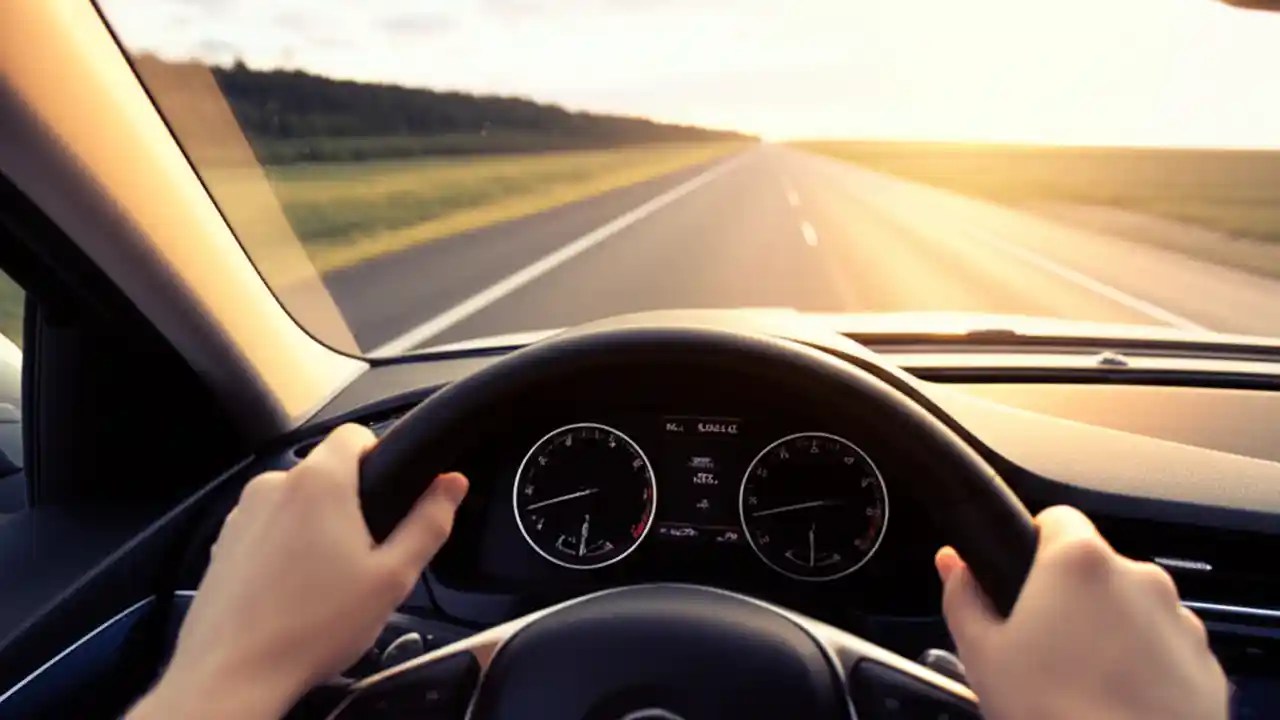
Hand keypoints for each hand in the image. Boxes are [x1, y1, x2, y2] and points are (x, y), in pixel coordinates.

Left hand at [129, 424, 468, 719]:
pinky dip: (284, 549)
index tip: (390, 495)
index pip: (355, 434)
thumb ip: (428, 522)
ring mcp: (241, 514)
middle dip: (349, 503)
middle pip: (326, 472)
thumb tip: (452, 484)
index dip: (381, 457)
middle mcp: (274, 486)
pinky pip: (267, 529)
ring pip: (296, 503)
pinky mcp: (223, 543)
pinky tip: (294, 592)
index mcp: (320, 482)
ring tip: (326, 582)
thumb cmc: (313, 628)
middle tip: (366, 555)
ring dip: (314, 527)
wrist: (234, 675)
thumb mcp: (393, 577)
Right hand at [936, 506, 1227, 719]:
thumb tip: (952, 562)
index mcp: (1079, 563)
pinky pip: (1165, 650)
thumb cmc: (1050, 712)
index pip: (1056, 518)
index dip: (1034, 546)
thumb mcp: (982, 654)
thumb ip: (963, 595)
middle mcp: (1139, 578)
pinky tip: (1117, 702)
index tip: (1021, 584)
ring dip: (1110, 630)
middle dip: (1071, 598)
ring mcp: (1181, 622)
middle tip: (1042, 646)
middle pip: (1096, 569)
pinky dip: (1144, 666)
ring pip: (1133, 609)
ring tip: (1082, 682)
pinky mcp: (1207, 665)